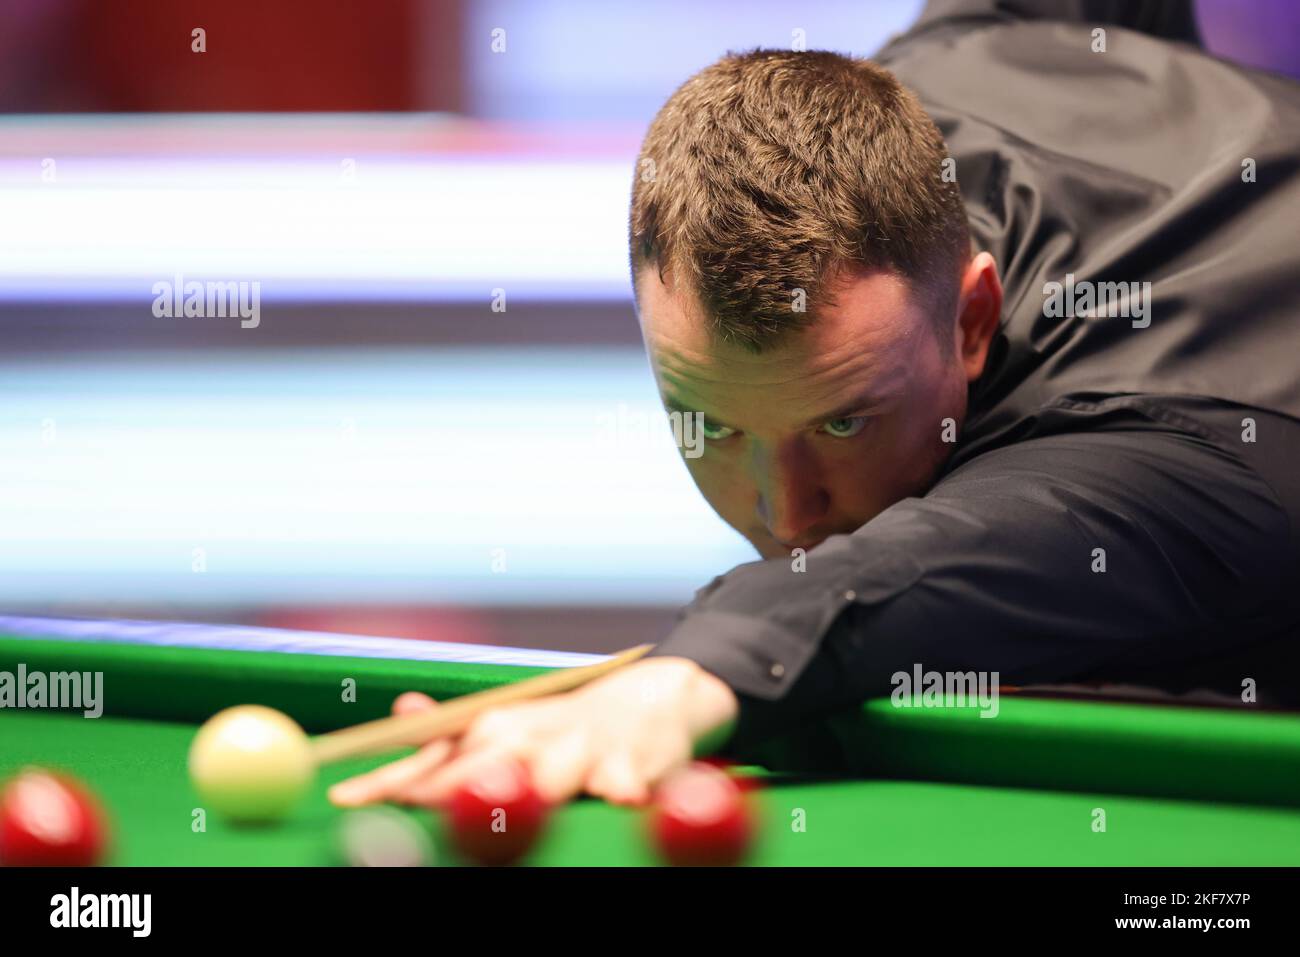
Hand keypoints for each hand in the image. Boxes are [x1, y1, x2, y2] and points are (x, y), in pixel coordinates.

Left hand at [328, 656, 739, 807]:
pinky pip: (621, 788)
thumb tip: (397, 716)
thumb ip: (450, 739)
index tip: (344, 799)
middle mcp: (531, 738)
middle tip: (407, 812)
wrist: (653, 702)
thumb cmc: (565, 729)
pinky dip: (618, 793)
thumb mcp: (507, 727)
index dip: (388, 782)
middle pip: (477, 773)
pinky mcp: (632, 768)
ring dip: (526, 798)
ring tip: (512, 809)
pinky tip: (619, 799)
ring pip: (547, 781)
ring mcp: (581, 753)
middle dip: (441, 793)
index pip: (432, 759)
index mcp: (495, 729)